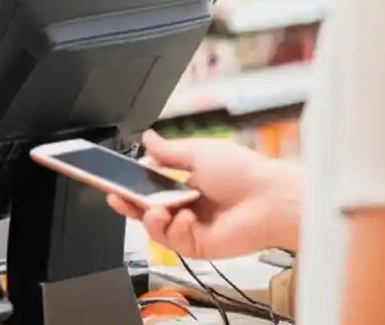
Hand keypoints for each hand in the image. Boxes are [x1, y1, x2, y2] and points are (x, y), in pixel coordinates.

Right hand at [107, 131, 300, 259]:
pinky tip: (187, 217)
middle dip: (128, 205)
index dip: (128, 187)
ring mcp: (192, 228)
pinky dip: (175, 229)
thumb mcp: (199, 152)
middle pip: (145, 212)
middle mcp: (186, 207)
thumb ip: (168, 150)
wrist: (272, 199)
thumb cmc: (245, 173)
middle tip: (118, 198)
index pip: (147, 189)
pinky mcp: (199, 246)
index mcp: (184, 184)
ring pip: (155, 230)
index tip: (112, 183)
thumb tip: (148, 138)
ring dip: (152, 219)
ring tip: (160, 210)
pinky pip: (173, 242)